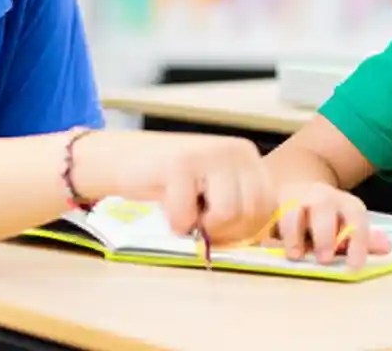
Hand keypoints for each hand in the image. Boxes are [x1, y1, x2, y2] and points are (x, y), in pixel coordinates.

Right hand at [71, 130, 276, 244]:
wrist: (123, 159)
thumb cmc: (171, 183)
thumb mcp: (216, 189)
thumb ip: (239, 205)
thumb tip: (258, 241)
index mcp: (247, 156)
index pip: (268, 207)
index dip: (244, 229)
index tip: (218, 226)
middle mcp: (235, 149)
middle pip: (251, 214)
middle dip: (223, 230)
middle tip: (197, 218)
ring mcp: (209, 153)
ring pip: (227, 215)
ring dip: (200, 226)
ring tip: (184, 209)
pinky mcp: (180, 164)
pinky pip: (187, 217)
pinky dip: (173, 222)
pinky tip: (165, 202)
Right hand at [271, 182, 391, 269]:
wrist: (299, 187)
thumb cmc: (328, 218)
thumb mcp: (349, 225)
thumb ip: (364, 239)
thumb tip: (387, 247)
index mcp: (346, 204)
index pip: (356, 218)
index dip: (357, 242)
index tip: (354, 265)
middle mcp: (321, 198)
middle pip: (323, 209)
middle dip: (324, 234)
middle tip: (324, 258)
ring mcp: (295, 199)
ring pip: (293, 212)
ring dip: (294, 234)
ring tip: (296, 255)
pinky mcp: (273, 206)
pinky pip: (269, 218)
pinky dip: (270, 234)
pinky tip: (270, 247)